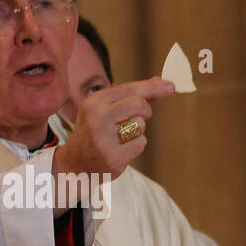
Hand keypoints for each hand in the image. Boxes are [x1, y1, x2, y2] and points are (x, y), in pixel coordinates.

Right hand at [52, 78, 174, 187]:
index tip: (170, 86)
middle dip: (145, 110)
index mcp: (94, 102)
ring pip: (140, 126)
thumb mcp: (105, 109)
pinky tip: (121, 149)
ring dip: (138, 130)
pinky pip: (140, 144)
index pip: (130, 89)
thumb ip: (130, 96)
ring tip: (120, 136)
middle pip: (138, 104)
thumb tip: (160, 81)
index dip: (153, 87)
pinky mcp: (113, 158)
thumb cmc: (94, 131)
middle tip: (140, 117)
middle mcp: (97, 119)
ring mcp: (104, 140)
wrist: (74, 164)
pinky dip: (135, 146)